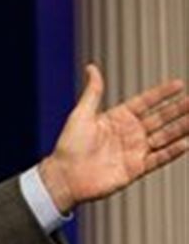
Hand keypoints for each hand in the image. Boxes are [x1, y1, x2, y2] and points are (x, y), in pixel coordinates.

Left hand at [39, 64, 187, 212]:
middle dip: (179, 110)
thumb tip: (91, 67)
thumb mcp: (81, 114)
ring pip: (164, 137)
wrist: (65, 176)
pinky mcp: (136, 168)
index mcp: (117, 118)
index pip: (145, 102)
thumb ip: (93, 92)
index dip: (161, 94)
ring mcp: (134, 150)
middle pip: (160, 119)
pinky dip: (173, 151)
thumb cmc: (69, 145)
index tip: (179, 84)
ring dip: (181, 129)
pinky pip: (159, 158)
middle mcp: (129, 133)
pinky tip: (186, 143)